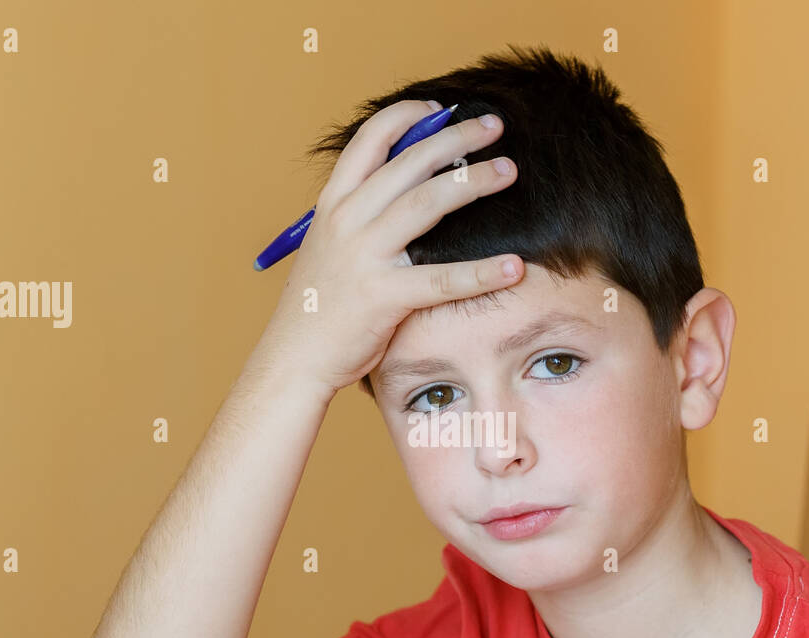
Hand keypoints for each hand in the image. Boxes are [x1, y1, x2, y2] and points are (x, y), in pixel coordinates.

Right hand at [258, 100, 522, 397]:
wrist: (294, 357)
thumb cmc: (320, 305)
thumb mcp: (330, 246)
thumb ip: (361, 217)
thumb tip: (406, 190)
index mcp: (333, 204)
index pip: (369, 140)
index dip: (407, 117)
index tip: (441, 110)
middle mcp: (347, 221)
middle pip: (409, 164)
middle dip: (456, 139)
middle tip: (494, 127)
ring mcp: (365, 257)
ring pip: (427, 203)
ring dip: (473, 182)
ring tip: (508, 172)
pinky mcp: (384, 297)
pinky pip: (442, 280)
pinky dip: (482, 272)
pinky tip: (514, 266)